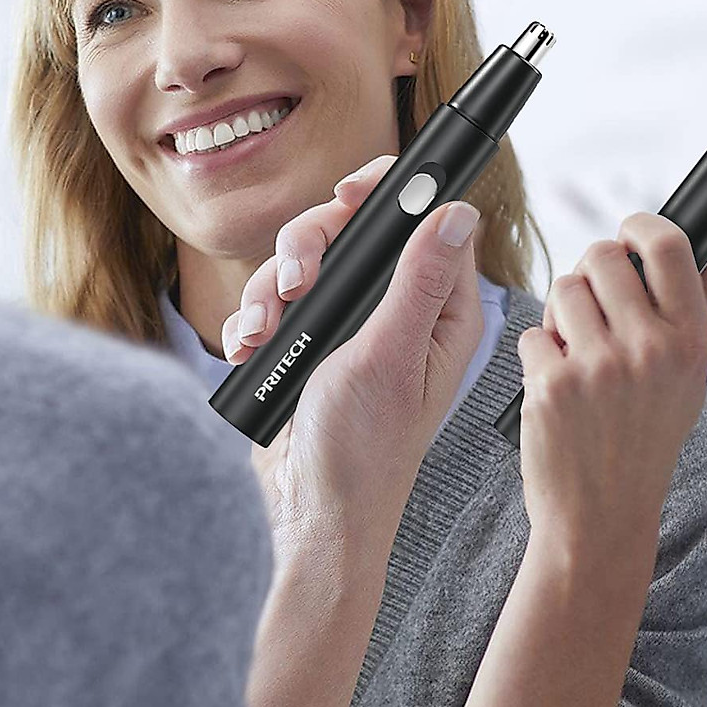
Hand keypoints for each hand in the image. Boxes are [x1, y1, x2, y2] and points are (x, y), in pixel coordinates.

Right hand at [223, 155, 484, 564]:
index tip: (349, 192)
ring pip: (304, 261)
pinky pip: (274, 300)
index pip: (426, 223)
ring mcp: (349, 326)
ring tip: (264, 329)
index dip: (388, 196)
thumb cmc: (364, 452)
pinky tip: (250, 345)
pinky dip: (255, 316)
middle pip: (352, 231)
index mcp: (437, 313)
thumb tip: (457, 210)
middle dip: (310, 248)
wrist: (307, 514)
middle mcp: (396, 311)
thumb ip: (418, 281)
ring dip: (272, 287)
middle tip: (297, 282)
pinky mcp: (308, 341)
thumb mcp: (390, 358)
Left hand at [515, 214, 706, 565]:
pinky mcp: (551, 385)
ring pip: (561, 289)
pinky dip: (537, 354)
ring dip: (560, 313)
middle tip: (592, 306)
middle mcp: (650, 349)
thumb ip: (701, 310)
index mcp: (690, 341)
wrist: (601, 514)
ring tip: (575, 352)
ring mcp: (599, 367)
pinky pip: (531, 333)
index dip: (640, 225)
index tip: (627, 231)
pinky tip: (556, 385)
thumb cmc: (645, 439)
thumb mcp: (688, 380)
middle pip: (601, 256)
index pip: (667, 246)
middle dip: (588, 272)